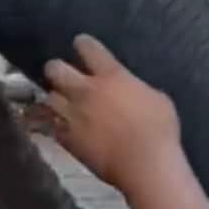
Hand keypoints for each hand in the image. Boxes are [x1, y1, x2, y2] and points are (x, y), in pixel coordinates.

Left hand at [44, 34, 182, 193]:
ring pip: (48, 97)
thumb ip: (134, 87)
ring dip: (55, 98)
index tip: (81, 45)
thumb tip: (127, 88)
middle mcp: (85, 90)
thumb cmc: (159, 130)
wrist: (143, 164)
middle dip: (56, 69)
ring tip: (62, 103)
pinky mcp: (65, 136)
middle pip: (54, 68)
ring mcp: (71, 114)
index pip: (88, 48)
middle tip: (63, 76)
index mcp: (111, 77)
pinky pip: (49, 124)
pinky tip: (58, 124)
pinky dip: (52, 123)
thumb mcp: (156, 98)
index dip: (83, 44)